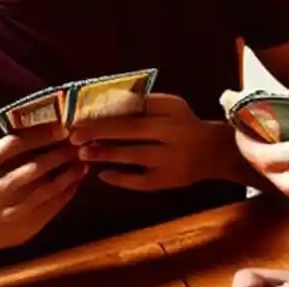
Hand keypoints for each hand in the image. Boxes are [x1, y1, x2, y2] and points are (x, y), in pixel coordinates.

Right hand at [0, 124, 84, 253]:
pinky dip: (69, 190)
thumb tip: (46, 129)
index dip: (41, 135)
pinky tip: (76, 179)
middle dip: (61, 153)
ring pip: (48, 188)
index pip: (13, 145)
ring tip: (82, 160)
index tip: (62, 128)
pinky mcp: (26, 227)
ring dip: (70, 172)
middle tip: (79, 143)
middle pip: (34, 167)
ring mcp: (11, 212)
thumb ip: (7, 150)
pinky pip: (54, 206)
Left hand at [68, 94, 237, 189]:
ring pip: (130, 156)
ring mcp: (168, 161)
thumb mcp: (170, 105)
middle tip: (74, 135)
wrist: (214, 152)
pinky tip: (102, 175)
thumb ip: (144, 102)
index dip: (105, 113)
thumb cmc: (184, 124)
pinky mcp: (166, 182)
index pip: (131, 111)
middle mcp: (170, 136)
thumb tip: (107, 101)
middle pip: (128, 132)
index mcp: (169, 113)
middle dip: (98, 132)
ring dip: (104, 154)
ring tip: (83, 154)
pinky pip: (138, 182)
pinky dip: (119, 178)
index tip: (81, 115)